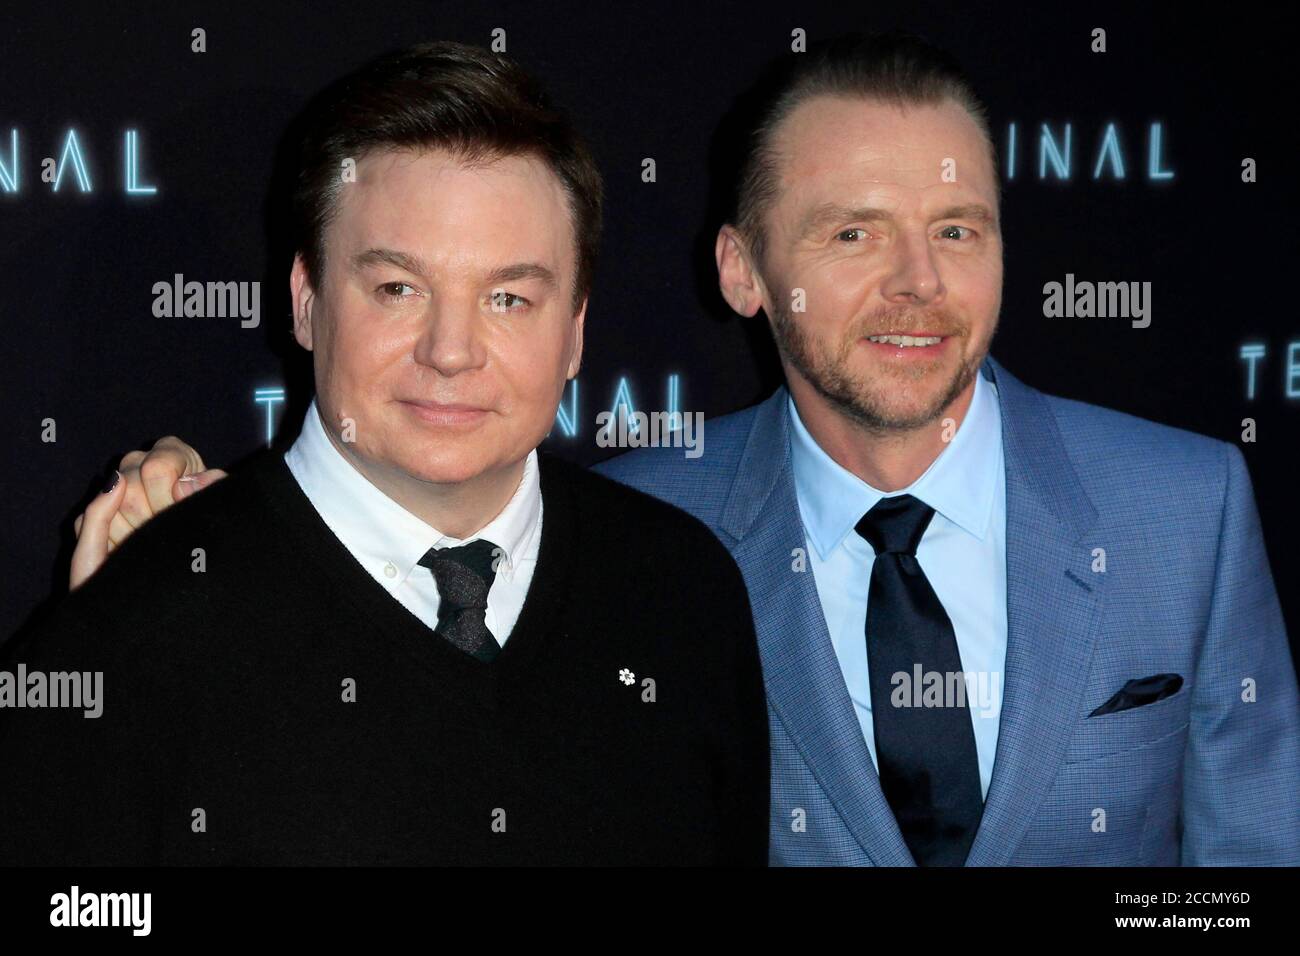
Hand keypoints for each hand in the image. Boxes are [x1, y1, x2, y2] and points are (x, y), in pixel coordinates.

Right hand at [70, 436, 225, 589]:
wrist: (194, 535)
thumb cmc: (207, 512)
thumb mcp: (217, 499)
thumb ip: (211, 487)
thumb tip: (183, 488)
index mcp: (170, 451)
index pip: (156, 471)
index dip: (168, 499)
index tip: (180, 514)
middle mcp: (138, 460)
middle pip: (131, 494)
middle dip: (152, 521)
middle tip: (169, 533)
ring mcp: (114, 482)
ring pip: (110, 513)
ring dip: (136, 535)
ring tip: (157, 540)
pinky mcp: (97, 508)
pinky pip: (91, 527)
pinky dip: (116, 543)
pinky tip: (136, 547)